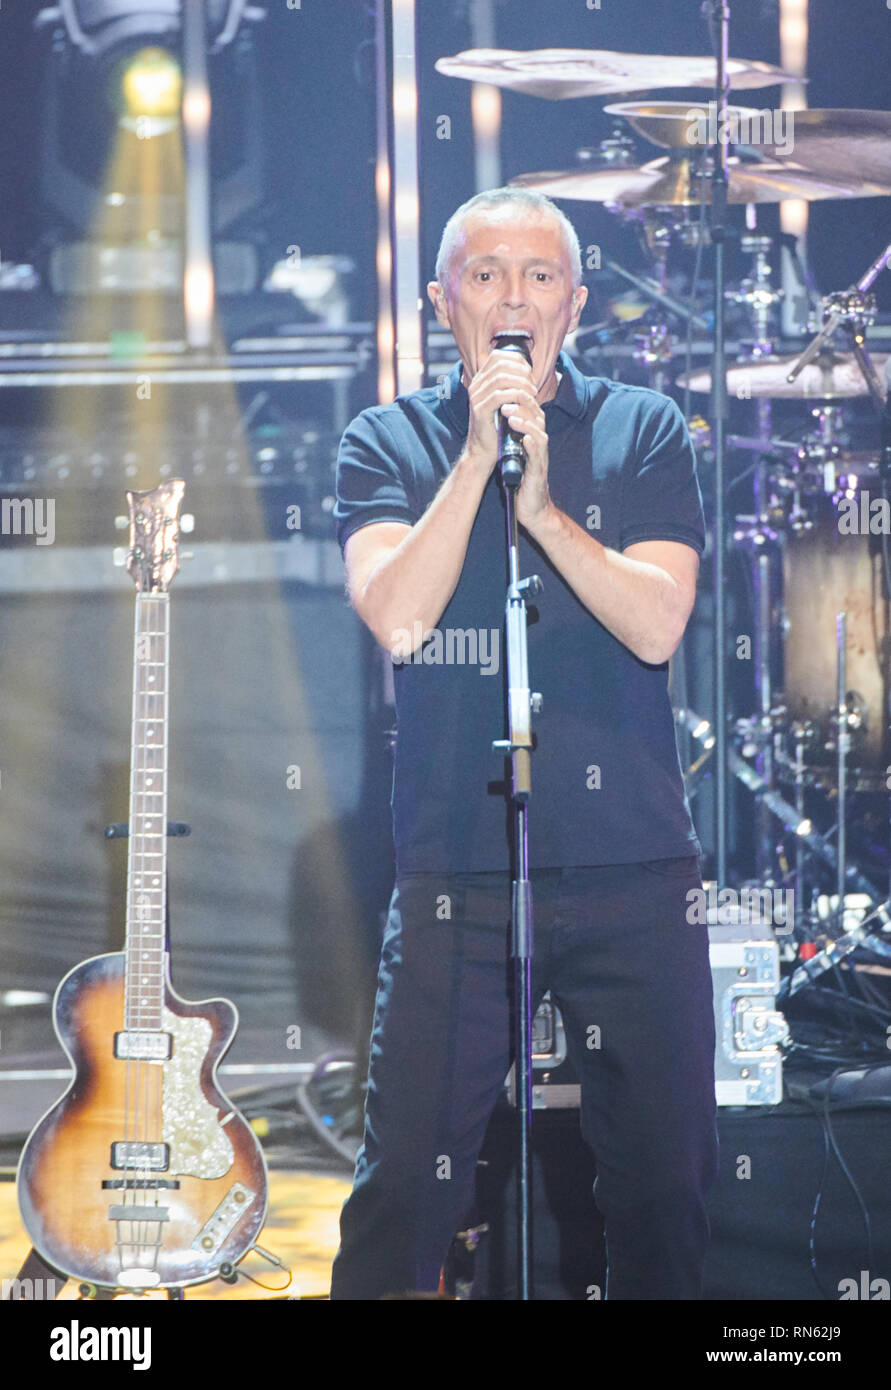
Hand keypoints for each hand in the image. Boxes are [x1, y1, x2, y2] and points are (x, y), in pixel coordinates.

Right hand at [463, 348, 542, 478]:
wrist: (485, 450)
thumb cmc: (499, 426)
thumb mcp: (506, 400)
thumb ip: (512, 384)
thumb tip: (528, 369)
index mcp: (480, 379)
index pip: (498, 356)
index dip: (517, 360)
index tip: (530, 373)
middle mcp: (475, 385)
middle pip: (501, 365)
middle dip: (522, 372)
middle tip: (533, 385)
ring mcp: (475, 396)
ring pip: (501, 378)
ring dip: (521, 384)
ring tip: (533, 393)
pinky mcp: (479, 409)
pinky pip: (500, 395)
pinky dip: (517, 396)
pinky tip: (526, 401)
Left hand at [508, 389, 550, 534]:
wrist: (532, 509)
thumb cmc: (521, 481)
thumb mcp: (512, 454)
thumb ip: (508, 438)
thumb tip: (495, 421)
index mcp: (532, 439)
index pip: (530, 413)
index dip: (520, 400)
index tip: (505, 392)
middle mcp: (539, 446)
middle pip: (536, 419)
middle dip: (521, 406)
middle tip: (506, 398)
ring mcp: (540, 459)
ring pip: (539, 434)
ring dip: (525, 423)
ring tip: (510, 415)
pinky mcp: (539, 474)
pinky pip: (538, 457)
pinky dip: (533, 446)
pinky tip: (526, 439)